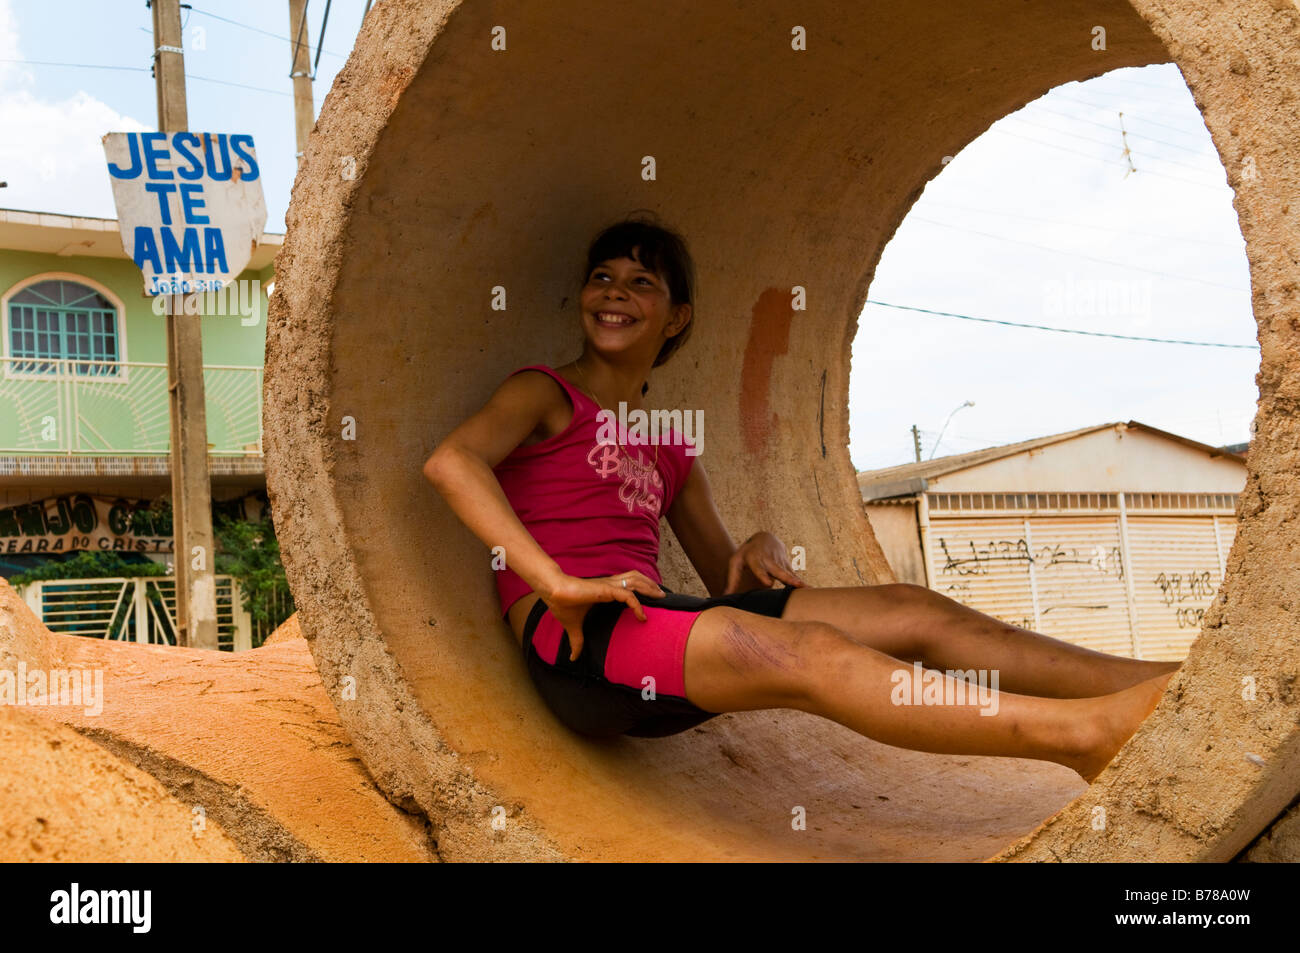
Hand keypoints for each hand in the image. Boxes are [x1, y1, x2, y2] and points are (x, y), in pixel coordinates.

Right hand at [539, 571, 664, 660]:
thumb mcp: (573, 627)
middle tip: (663, 595)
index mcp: (605, 589)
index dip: (640, 588)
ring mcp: (609, 586)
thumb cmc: (562, 605)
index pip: (628, 584)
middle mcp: (609, 584)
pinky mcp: (606, 590)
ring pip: (635, 582)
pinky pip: (628, 596)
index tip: (651, 599)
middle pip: (636, 579)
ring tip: (660, 597)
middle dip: (650, 585)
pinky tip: (642, 617)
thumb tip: (573, 658)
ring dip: (649, 589)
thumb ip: (577, 640)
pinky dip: (637, 605)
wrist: (553, 593)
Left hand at [724, 531, 806, 593]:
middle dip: (787, 578)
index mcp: (755, 559)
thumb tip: (724, 596)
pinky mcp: (787, 565)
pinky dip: (800, 582)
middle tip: (796, 585)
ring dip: (797, 581)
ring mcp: (780, 562)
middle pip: (779, 570)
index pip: (759, 568)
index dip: (763, 575)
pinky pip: (794, 575)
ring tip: (807, 590)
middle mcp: (769, 560)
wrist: (765, 538)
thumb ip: (732, 579)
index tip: (768, 583)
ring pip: (789, 573)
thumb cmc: (747, 553)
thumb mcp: (735, 562)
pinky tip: (810, 591)